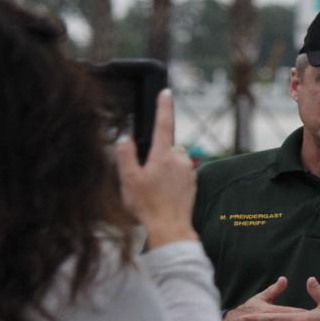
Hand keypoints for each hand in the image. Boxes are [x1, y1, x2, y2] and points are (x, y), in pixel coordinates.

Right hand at [116, 88, 196, 247]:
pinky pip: (178, 174)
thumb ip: (126, 155)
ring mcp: (188, 171)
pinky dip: (169, 180)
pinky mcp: (193, 183)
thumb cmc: (148, 205)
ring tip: (153, 191)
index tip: (166, 92)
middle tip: (144, 178)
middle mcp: (180, 160)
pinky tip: (162, 195)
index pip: (164, 124)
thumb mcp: (128, 179)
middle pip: (164, 147)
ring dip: (162, 170)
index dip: (164, 106)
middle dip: (154, 157)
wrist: (170, 227)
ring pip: (171, 161)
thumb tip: (126, 141)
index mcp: (163, 155)